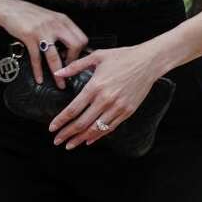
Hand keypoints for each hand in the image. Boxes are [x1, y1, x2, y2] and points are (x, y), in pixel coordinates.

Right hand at [0, 0, 88, 84]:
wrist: (11, 9)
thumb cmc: (31, 15)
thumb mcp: (51, 18)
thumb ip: (61, 30)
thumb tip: (70, 46)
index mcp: (63, 20)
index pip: (81, 38)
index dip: (80, 52)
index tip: (74, 60)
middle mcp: (56, 25)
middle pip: (75, 46)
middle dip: (73, 62)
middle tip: (68, 70)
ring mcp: (42, 31)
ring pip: (54, 56)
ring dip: (58, 73)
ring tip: (60, 84)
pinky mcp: (29, 37)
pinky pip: (36, 58)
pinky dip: (38, 71)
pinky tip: (39, 79)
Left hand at [49, 42, 164, 148]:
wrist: (149, 61)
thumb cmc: (123, 56)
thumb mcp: (97, 56)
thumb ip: (75, 66)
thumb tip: (58, 73)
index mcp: (96, 86)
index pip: (73, 109)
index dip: (61, 121)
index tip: (52, 128)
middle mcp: (106, 99)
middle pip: (82, 123)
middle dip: (67, 134)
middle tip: (57, 141)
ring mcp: (118, 107)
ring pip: (95, 129)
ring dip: (80, 139)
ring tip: (70, 145)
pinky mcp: (127, 111)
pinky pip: (110, 128)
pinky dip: (98, 136)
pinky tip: (88, 140)